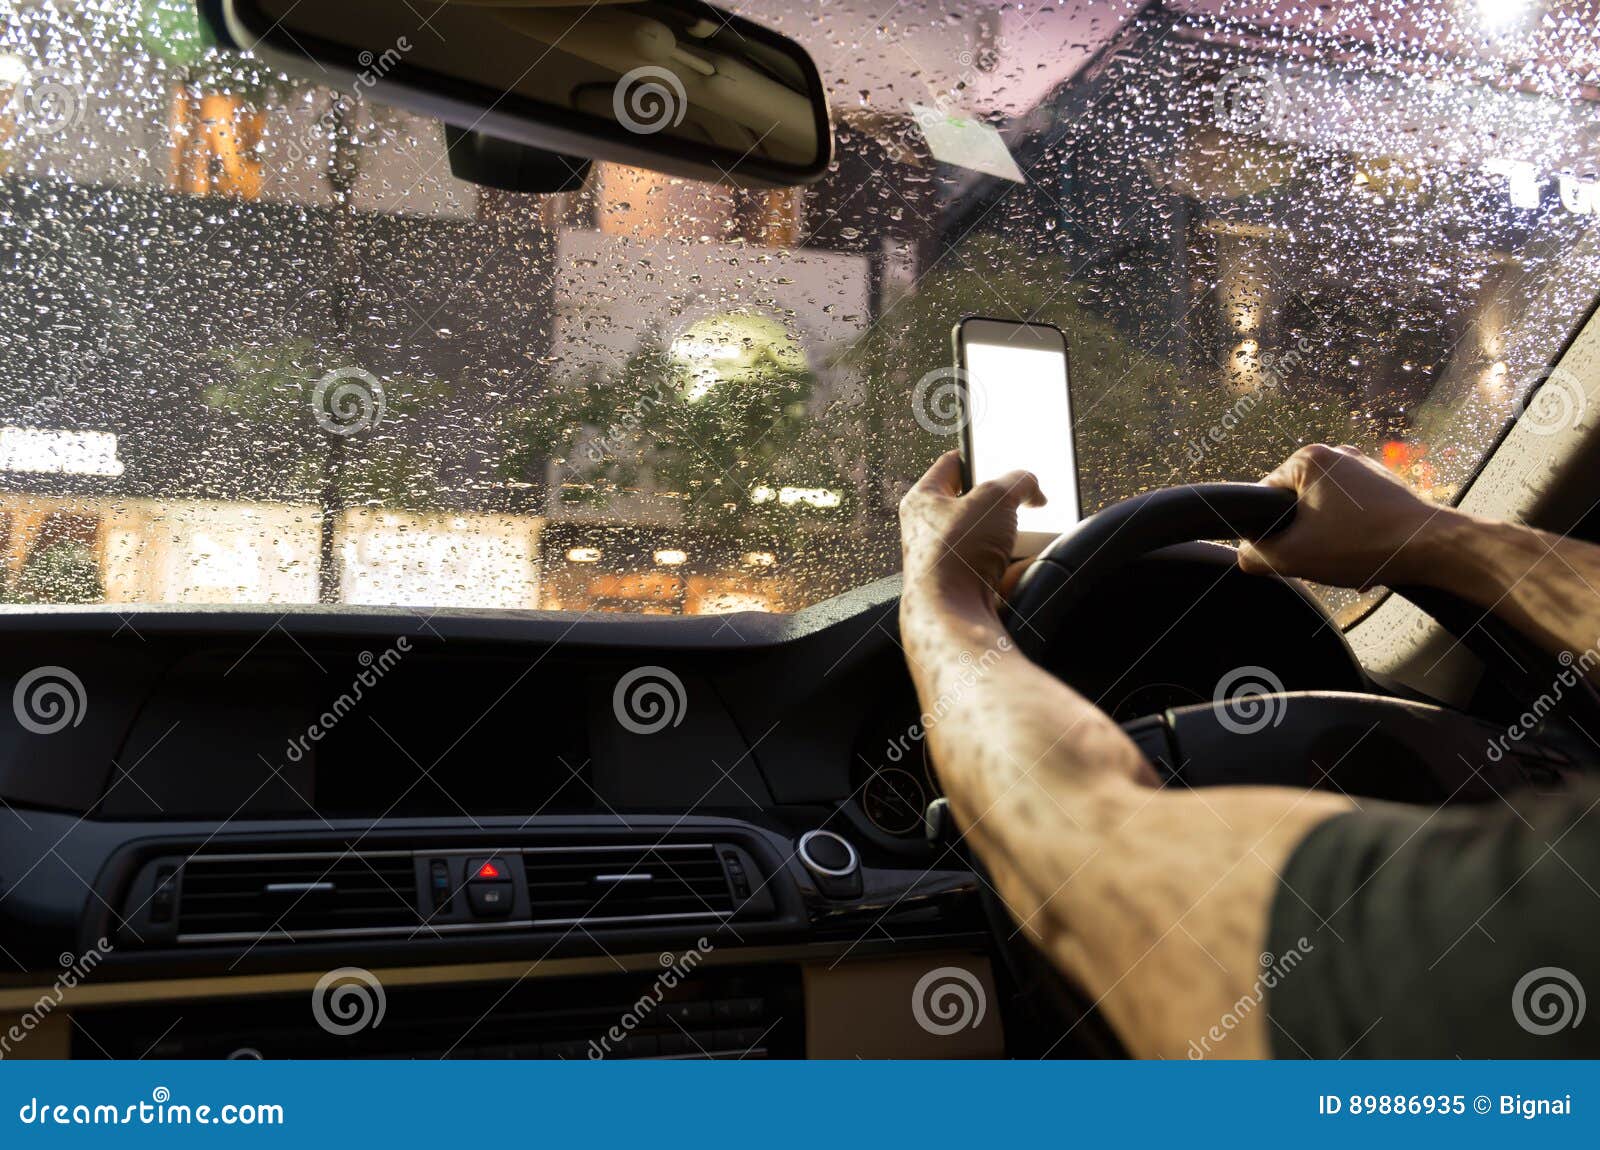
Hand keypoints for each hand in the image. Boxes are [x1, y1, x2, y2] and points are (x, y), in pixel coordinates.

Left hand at [899, 451, 1045, 610]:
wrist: (955, 613)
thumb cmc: (957, 550)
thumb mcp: (995, 497)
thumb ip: (1019, 482)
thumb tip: (1032, 489)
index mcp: (923, 500)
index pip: (951, 464)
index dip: (979, 455)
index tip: (1001, 454)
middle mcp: (929, 531)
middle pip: (974, 503)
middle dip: (1003, 501)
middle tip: (1024, 496)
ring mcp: (948, 561)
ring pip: (989, 537)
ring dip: (1013, 534)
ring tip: (1032, 527)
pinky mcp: (966, 586)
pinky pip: (999, 568)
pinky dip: (1017, 564)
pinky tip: (1029, 561)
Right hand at [1237, 444, 1454, 588]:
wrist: (1433, 547)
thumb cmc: (1365, 544)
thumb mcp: (1293, 557)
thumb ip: (1254, 556)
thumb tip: (1246, 555)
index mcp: (1308, 459)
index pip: (1264, 498)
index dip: (1271, 532)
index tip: (1293, 550)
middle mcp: (1336, 454)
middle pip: (1296, 505)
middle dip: (1304, 536)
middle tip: (1321, 557)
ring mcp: (1364, 466)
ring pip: (1325, 511)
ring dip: (1329, 538)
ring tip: (1348, 557)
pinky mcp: (1386, 483)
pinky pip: (1352, 512)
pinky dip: (1353, 535)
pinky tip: (1366, 553)